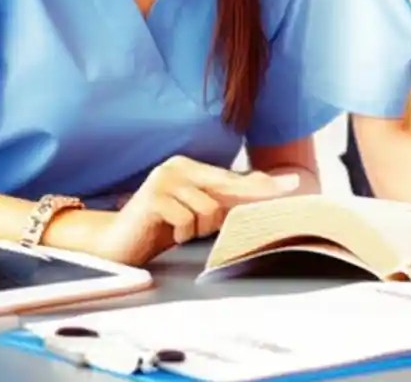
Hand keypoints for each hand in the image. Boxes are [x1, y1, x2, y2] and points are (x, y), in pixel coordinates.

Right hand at [90, 156, 298, 265]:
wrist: (115, 242)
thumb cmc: (160, 227)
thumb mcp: (195, 212)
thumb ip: (224, 201)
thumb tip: (266, 192)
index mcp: (190, 167)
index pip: (235, 178)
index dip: (265, 185)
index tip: (295, 184)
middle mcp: (178, 167)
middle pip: (227, 189)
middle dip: (239, 206)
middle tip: (231, 217)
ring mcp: (165, 179)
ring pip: (209, 210)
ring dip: (197, 229)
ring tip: (179, 230)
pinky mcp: (154, 198)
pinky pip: (187, 220)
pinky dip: (182, 233)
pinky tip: (168, 233)